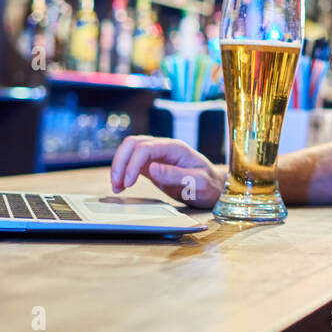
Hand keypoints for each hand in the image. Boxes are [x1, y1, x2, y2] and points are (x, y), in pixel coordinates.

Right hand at [109, 136, 225, 208]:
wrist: (214, 188)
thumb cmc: (209, 185)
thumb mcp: (198, 182)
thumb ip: (177, 175)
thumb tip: (152, 168)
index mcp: (176, 148)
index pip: (145, 148)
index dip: (133, 164)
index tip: (128, 182)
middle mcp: (164, 147)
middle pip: (133, 143)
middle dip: (120, 162)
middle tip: (117, 184)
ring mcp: (157, 154)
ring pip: (129, 150)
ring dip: (118, 166)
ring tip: (117, 186)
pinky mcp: (152, 164)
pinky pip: (131, 161)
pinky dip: (122, 171)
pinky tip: (121, 186)